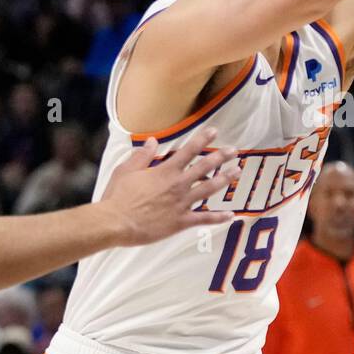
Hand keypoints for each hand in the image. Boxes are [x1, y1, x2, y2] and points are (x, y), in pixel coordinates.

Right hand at [99, 125, 240, 245]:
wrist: (116, 222)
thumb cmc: (118, 196)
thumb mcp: (126, 170)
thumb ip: (142, 155)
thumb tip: (152, 141)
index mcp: (165, 171)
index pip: (188, 151)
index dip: (202, 139)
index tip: (214, 131)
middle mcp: (178, 184)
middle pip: (205, 167)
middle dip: (221, 157)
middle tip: (234, 151)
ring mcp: (182, 203)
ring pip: (209, 189)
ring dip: (225, 179)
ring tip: (237, 171)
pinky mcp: (181, 222)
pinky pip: (204, 219)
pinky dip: (218, 218)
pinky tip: (231, 215)